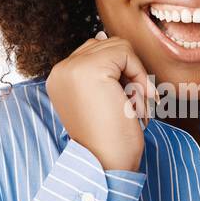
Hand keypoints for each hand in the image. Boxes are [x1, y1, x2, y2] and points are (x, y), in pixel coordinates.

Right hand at [46, 30, 155, 171]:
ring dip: (135, 76)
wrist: (107, 165)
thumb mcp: (100, 98)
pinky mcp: (88, 69)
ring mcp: (71, 68)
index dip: (118, 74)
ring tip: (131, 106)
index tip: (121, 106)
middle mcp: (60, 70)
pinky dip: (139, 75)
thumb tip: (103, 35)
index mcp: (60, 78)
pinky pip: (126, 52)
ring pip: (119, 46)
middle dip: (128, 73)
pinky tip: (134, 102)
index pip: (97, 51)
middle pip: (108, 45)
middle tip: (130, 107)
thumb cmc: (111, 139)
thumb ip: (100, 69)